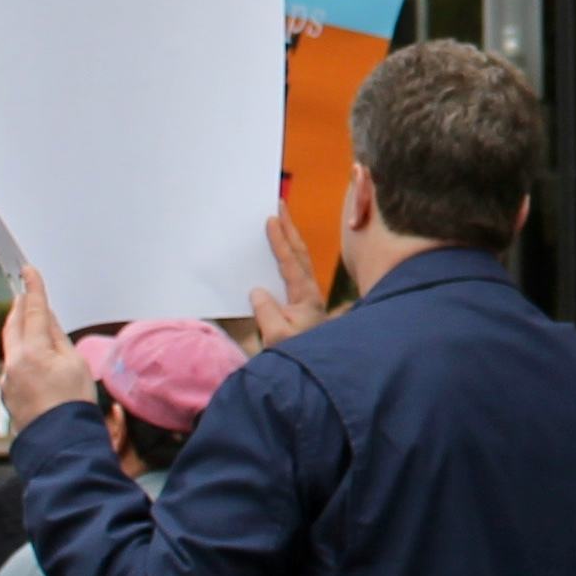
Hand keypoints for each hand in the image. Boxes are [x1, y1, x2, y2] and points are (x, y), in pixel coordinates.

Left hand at [0, 270, 95, 429]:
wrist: (59, 440)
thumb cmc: (73, 400)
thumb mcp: (74, 362)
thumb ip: (56, 336)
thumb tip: (44, 317)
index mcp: (31, 352)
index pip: (32, 311)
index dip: (33, 288)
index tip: (27, 268)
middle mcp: (12, 364)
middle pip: (13, 326)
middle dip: (19, 306)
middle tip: (24, 289)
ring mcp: (6, 379)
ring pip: (11, 345)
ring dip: (20, 328)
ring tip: (30, 318)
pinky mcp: (7, 392)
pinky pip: (13, 363)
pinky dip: (21, 351)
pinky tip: (34, 353)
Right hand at [250, 212, 328, 345]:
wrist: (318, 371)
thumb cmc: (298, 353)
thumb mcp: (277, 335)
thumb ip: (266, 312)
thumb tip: (257, 291)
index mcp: (304, 295)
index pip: (291, 261)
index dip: (280, 240)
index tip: (273, 218)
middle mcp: (309, 291)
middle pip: (299, 253)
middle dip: (289, 228)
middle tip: (280, 205)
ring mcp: (307, 297)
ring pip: (299, 260)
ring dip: (290, 239)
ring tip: (280, 220)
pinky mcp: (303, 305)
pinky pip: (294, 272)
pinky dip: (288, 256)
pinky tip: (280, 253)